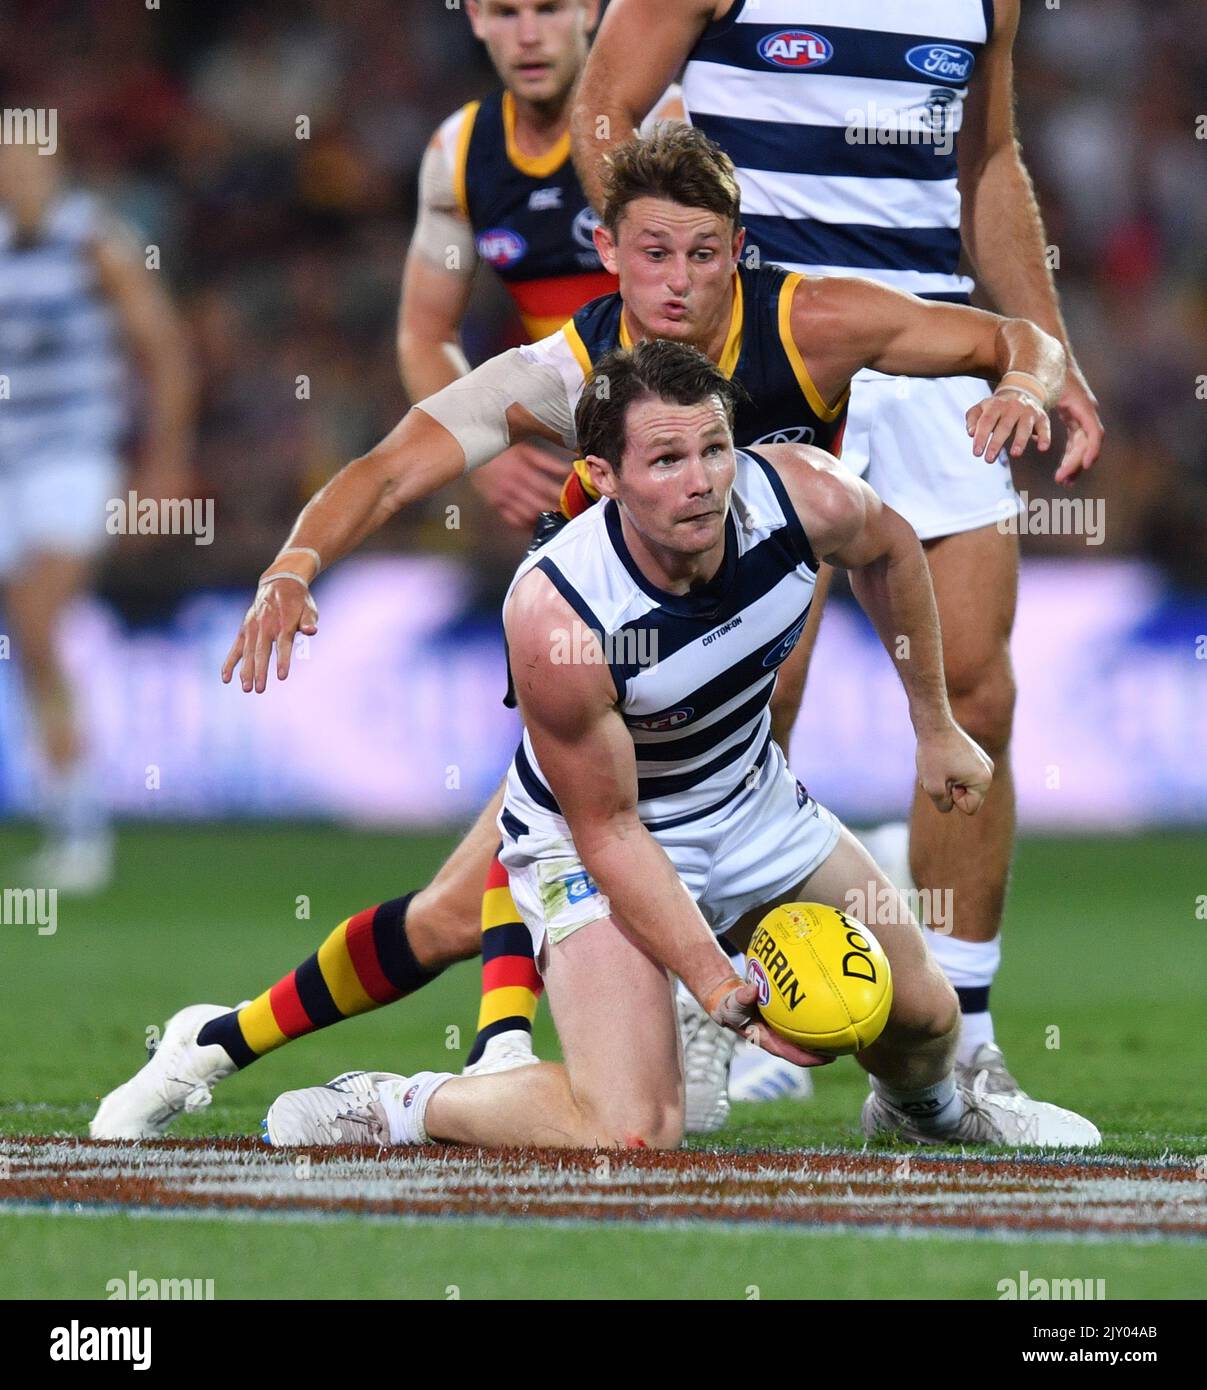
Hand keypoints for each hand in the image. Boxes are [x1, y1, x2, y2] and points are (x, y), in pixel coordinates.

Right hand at [221, 575, 317, 692]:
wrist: (279, 582)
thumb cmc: (298, 600)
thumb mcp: (309, 608)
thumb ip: (309, 620)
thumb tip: (312, 630)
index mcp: (283, 622)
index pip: (283, 644)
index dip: (283, 660)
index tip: (282, 676)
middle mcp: (265, 626)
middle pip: (261, 652)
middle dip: (260, 671)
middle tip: (259, 689)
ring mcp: (252, 628)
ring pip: (247, 652)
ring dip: (246, 671)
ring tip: (246, 688)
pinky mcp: (244, 630)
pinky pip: (235, 648)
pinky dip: (230, 662)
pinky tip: (226, 678)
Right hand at [469, 440, 570, 529]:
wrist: (473, 454)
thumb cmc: (502, 450)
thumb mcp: (527, 450)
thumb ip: (548, 461)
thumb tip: (569, 469)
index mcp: (523, 471)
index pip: (548, 489)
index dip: (562, 497)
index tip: (574, 500)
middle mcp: (513, 487)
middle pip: (540, 506)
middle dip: (556, 510)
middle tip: (568, 512)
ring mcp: (503, 499)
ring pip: (527, 516)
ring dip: (543, 519)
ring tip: (554, 518)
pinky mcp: (496, 506)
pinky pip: (513, 521)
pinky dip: (526, 525)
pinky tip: (535, 523)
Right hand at [707, 979, 835, 1067]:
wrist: (726, 998)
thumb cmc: (729, 1004)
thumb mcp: (732, 1004)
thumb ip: (741, 998)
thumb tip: (752, 989)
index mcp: (767, 1041)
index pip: (792, 1054)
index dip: (810, 1059)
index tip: (829, 1058)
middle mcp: (776, 1038)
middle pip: (804, 1050)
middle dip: (823, 1052)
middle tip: (845, 1047)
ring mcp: (779, 1029)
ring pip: (804, 1037)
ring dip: (821, 1038)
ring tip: (843, 1033)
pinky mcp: (781, 1018)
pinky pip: (801, 1020)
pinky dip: (813, 1018)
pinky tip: (827, 1009)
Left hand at [915, 720, 993, 814]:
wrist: (933, 724)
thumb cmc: (932, 755)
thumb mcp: (932, 787)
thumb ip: (943, 805)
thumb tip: (950, 804)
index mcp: (984, 780)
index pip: (969, 808)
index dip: (952, 798)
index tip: (946, 779)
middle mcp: (989, 771)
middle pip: (966, 797)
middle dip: (949, 790)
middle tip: (939, 772)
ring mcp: (983, 762)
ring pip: (961, 785)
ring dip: (946, 781)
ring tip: (938, 765)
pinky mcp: (975, 756)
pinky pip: (961, 775)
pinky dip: (947, 772)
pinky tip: (940, 759)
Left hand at [965, 390, 1050, 462]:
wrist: (1020, 392)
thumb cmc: (995, 408)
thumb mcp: (980, 409)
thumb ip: (972, 419)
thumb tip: (970, 433)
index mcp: (995, 405)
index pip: (986, 421)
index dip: (981, 437)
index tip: (977, 453)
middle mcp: (1012, 406)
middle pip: (1004, 425)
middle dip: (996, 443)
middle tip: (989, 459)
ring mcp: (1028, 411)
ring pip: (1025, 426)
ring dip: (1020, 440)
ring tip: (1015, 454)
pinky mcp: (1041, 417)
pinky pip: (1044, 427)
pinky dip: (1045, 437)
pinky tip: (1042, 448)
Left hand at [1052, 363, 1104, 486]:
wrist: (1046, 357)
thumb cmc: (1044, 375)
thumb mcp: (1043, 395)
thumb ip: (1040, 416)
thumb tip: (1035, 438)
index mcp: (1083, 406)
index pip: (1094, 434)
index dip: (1089, 452)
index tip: (1082, 467)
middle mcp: (1086, 412)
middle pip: (1087, 443)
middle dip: (1075, 463)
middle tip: (1061, 480)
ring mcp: (1082, 415)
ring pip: (1082, 445)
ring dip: (1074, 463)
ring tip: (1063, 481)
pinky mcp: (1075, 417)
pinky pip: (1076, 440)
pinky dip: (1070, 455)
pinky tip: (1062, 469)